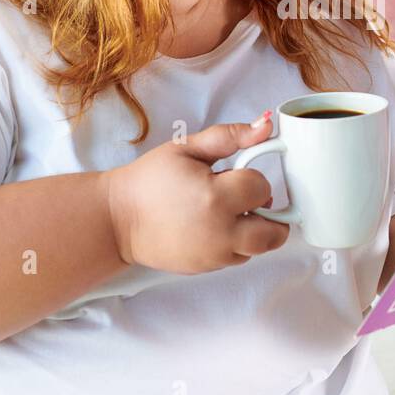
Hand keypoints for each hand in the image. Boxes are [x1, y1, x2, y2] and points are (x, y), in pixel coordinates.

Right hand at [104, 111, 289, 273]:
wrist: (118, 219)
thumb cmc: (149, 180)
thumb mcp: (186, 148)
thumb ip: (230, 136)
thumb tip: (266, 125)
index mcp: (216, 197)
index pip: (262, 187)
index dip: (250, 177)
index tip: (231, 174)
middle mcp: (220, 232)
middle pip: (275, 232)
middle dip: (268, 212)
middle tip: (244, 199)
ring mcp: (214, 256)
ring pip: (260, 247)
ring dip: (255, 229)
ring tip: (227, 213)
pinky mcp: (207, 269)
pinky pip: (239, 258)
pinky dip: (237, 244)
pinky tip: (215, 227)